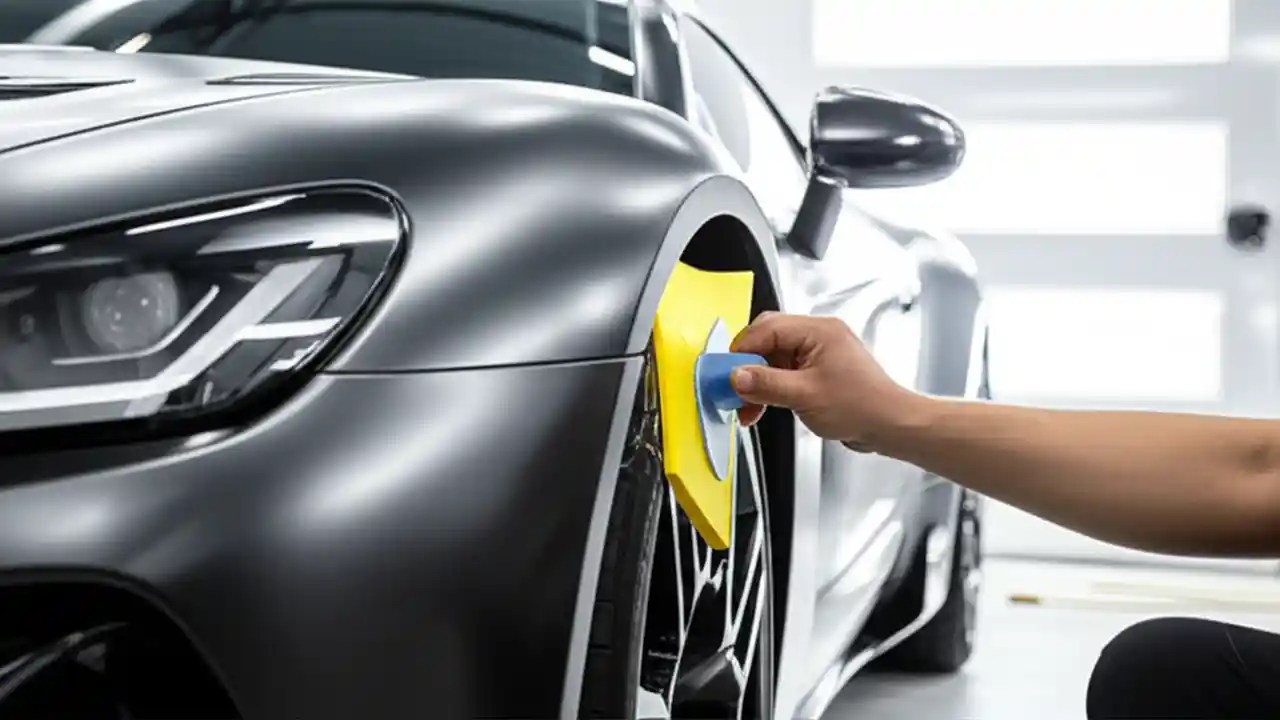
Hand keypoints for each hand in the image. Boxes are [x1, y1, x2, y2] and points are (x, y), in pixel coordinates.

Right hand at [730, 312, 927, 451]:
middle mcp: (818, 336)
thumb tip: (736, 376)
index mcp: (818, 331)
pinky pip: (785, 372)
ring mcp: (818, 353)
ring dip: (757, 382)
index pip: (766, 328)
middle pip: (767, 340)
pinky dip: (771, 388)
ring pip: (773, 358)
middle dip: (747, 366)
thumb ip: (766, 385)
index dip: (742, 351)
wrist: (891, 425)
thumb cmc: (862, 406)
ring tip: (747, 407)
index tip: (725, 372)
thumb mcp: (805, 396)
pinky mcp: (818, 371)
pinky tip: (763, 407)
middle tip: (732, 388)